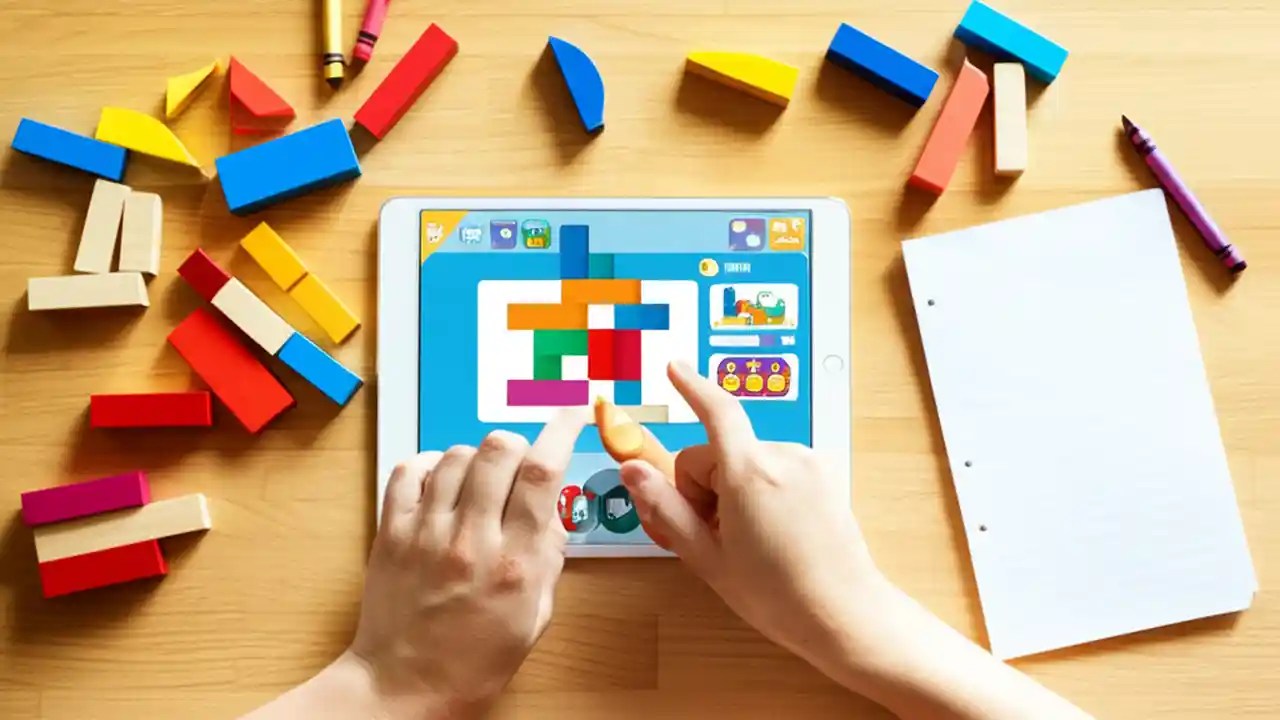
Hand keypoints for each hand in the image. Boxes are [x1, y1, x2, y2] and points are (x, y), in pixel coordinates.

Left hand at [350, 409, 587, 718]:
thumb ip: (549, 557)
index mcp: (516, 564)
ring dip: (475, 458)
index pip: (543, 473)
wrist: (404, 687)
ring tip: (478, 487)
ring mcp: (426, 533)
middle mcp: (472, 540)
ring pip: (455, 454)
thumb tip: (552, 508)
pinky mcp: (391, 532)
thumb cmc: (474, 661)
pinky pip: (409, 469)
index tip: (574, 413)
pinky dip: (429, 465)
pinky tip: (440, 486)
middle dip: (518, 446)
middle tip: (518, 468)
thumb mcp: (535, 617)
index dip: (563, 430)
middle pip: (499, 449)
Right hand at [618, 362, 881, 674]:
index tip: (674, 368)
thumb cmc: (776, 595)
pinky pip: (774, 469)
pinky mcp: (824, 475)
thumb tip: (631, 468)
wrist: (845, 615)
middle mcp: (783, 457)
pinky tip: (769, 533)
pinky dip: (760, 491)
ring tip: (745, 540)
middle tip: (713, 536)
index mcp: (750, 473)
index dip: (692, 387)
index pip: (716, 411)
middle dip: (704, 486)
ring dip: (733, 490)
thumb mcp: (707, 556)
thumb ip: (665, 507)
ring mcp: (809, 464)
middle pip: (719, 452)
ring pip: (746, 461)